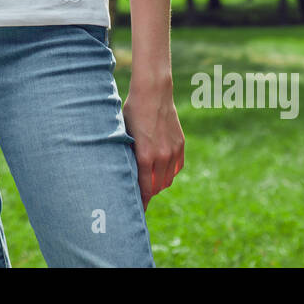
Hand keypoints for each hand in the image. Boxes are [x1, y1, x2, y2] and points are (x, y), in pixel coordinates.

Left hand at [123, 83, 183, 209]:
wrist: (153, 93)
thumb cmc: (133, 112)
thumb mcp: (125, 135)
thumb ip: (128, 156)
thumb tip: (123, 174)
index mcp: (145, 156)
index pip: (144, 188)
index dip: (140, 201)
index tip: (136, 210)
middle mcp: (161, 157)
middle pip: (156, 187)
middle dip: (148, 193)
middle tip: (139, 195)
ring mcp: (173, 151)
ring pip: (167, 180)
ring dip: (159, 184)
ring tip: (149, 182)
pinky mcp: (180, 145)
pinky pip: (177, 168)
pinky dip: (169, 172)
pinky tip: (160, 169)